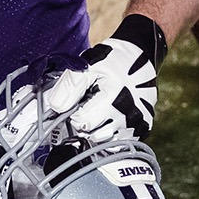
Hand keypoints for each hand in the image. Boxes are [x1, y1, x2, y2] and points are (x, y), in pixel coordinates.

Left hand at [45, 15, 166, 144]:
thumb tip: (56, 107)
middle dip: (84, 122)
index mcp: (114, 99)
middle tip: (87, 105)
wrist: (139, 56)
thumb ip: (70, 86)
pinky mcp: (143, 128)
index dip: (73, 113)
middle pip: (94, 134)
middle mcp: (128, 116)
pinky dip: (111, 133)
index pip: (82, 122)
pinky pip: (120, 142)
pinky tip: (109, 118)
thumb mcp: (88, 66)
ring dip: (98, 129)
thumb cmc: (113, 60)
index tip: (75, 103)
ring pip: (106, 140)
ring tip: (99, 110)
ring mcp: (137, 124)